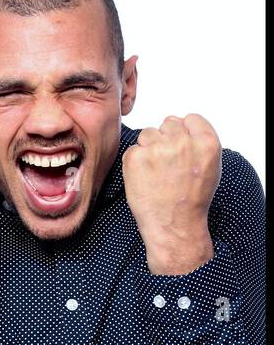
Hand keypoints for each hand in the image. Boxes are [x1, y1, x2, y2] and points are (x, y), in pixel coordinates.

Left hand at [122, 114, 220, 273]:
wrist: (175, 225)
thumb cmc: (193, 200)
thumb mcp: (211, 166)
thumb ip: (199, 141)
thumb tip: (182, 124)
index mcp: (206, 140)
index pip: (190, 119)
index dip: (183, 133)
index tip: (179, 150)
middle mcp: (183, 140)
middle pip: (168, 123)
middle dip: (165, 140)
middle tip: (165, 165)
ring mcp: (158, 148)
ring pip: (148, 133)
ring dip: (148, 148)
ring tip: (154, 173)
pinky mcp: (136, 158)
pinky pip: (133, 149)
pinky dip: (134, 162)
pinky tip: (143, 178)